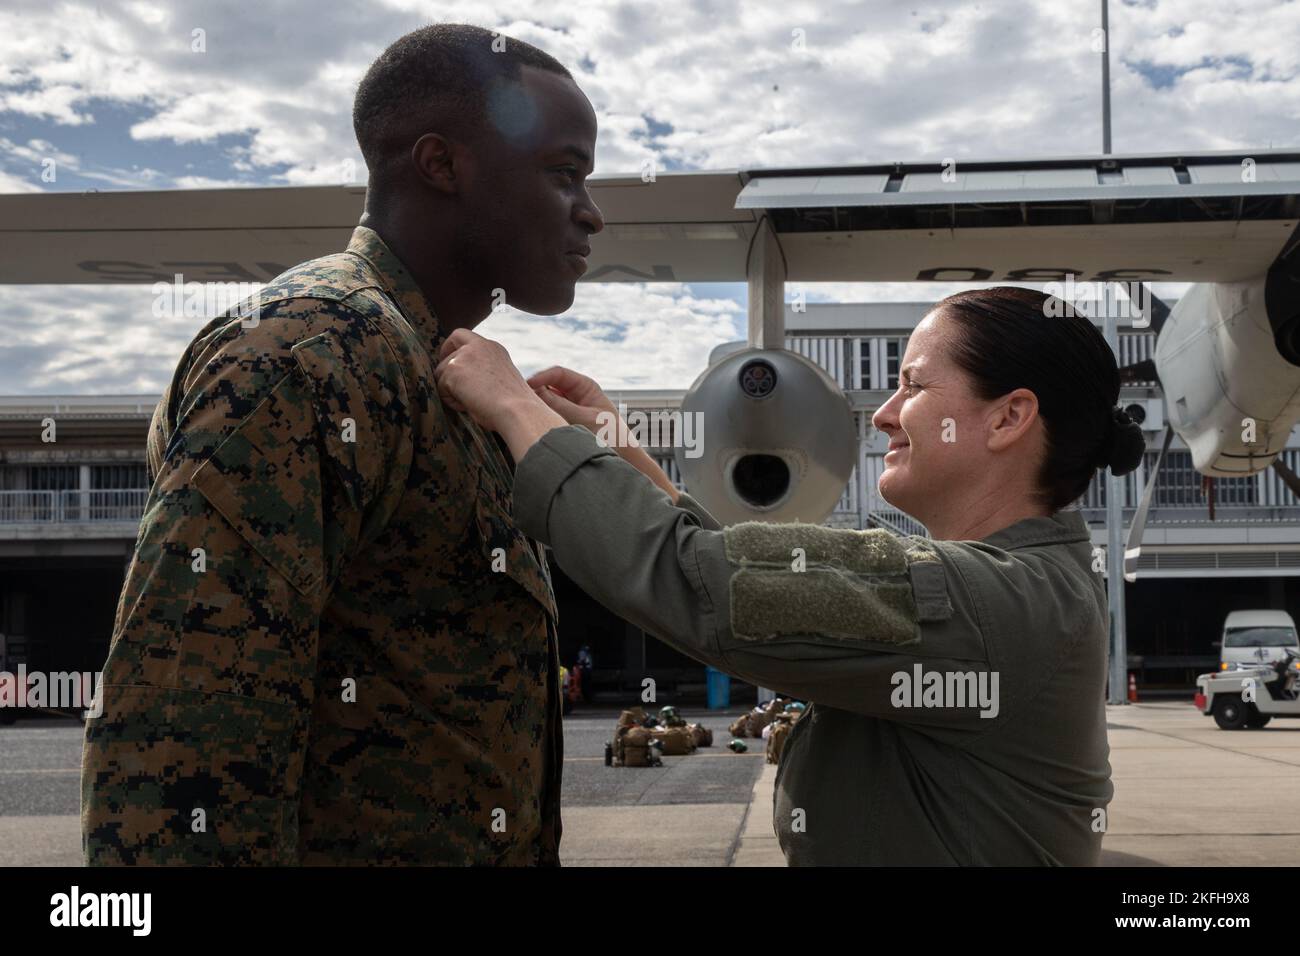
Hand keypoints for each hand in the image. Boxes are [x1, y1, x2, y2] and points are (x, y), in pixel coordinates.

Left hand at [434, 332, 566, 464]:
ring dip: (450, 389)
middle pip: (448, 349)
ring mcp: (464, 355)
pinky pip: (441, 387)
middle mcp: (478, 346)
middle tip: (447, 384)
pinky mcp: (453, 368)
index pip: (462, 335)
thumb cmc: (513, 405)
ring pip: (441, 372)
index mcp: (492, 348)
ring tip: (470, 403)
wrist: (517, 409)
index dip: (451, 346)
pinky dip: (451, 400)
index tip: (451, 360)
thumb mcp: (499, 379)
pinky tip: (468, 406)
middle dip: (444, 366)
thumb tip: (463, 381)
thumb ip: (481, 371)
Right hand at [529, 366, 679, 502]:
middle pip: (549, 385)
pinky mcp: (566, 421)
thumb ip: (558, 405)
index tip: (525, 386)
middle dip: (535, 391)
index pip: (557, 373)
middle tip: (520, 402)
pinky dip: (541, 417)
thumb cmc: (609, 436)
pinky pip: (549, 414)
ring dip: (537, 405)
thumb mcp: (581, 419)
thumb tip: (533, 392)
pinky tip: (533, 424)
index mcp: (585, 386)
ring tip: (525, 414)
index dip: (540, 377)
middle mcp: (576, 394)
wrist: (623, 457)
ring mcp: (570, 407)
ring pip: (547, 401)